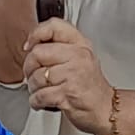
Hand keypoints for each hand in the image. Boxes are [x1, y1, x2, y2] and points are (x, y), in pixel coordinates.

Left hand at [23, 18, 111, 134]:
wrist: (105, 108)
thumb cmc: (89, 85)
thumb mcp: (80, 57)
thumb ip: (59, 47)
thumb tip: (30, 45)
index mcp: (80, 44)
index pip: (53, 26)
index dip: (36, 34)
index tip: (29, 46)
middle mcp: (78, 56)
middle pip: (37, 53)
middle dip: (29, 68)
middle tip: (33, 75)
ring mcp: (74, 74)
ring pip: (36, 76)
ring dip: (33, 87)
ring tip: (41, 90)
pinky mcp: (68, 93)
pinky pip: (39, 95)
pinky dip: (36, 101)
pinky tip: (42, 101)